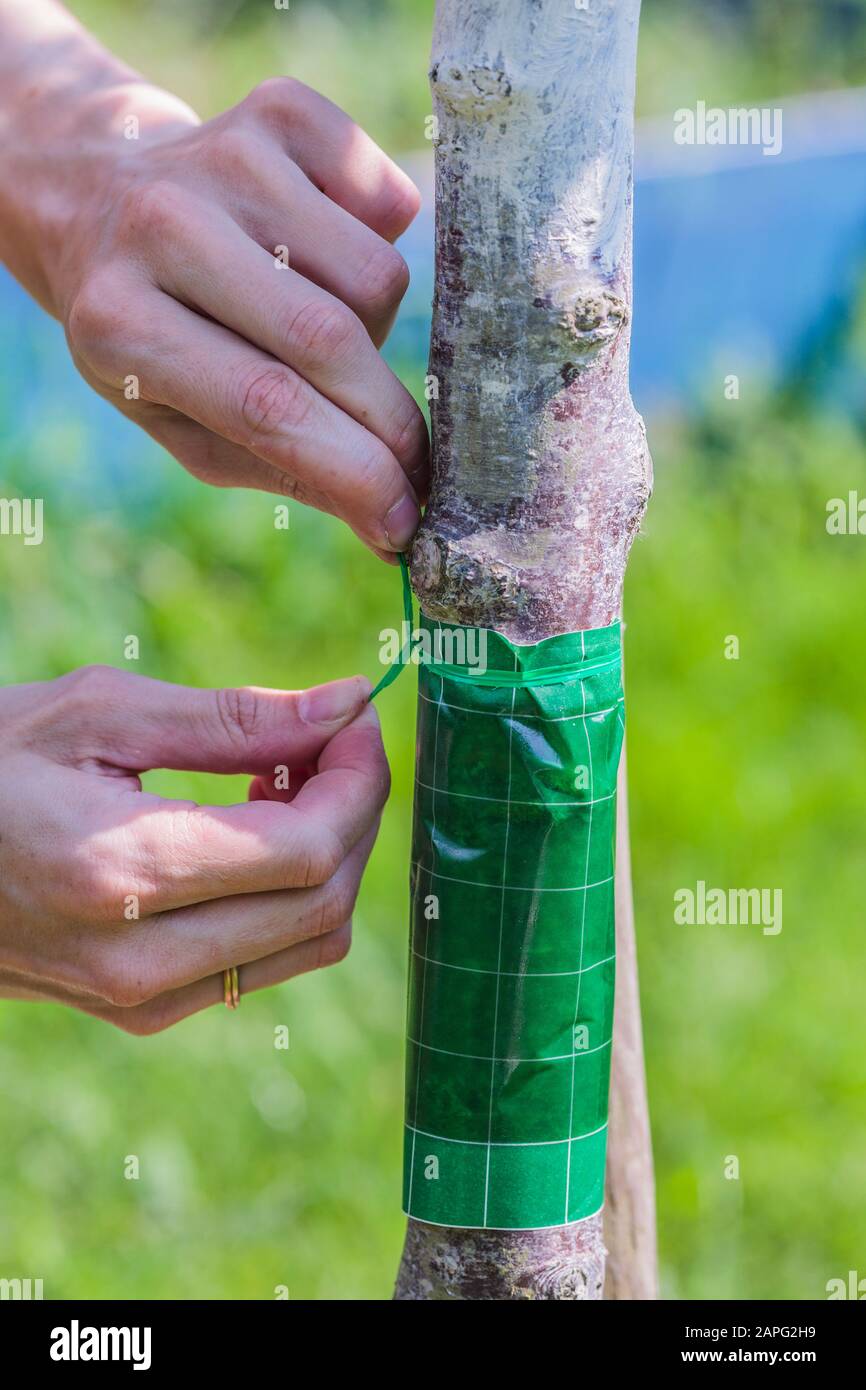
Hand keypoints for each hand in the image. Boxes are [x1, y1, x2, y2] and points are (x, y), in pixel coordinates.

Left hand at [0, 4, 427, 557]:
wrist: (101, 196)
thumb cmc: (155, 338)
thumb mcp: (183, 421)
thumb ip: (280, 471)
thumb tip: (391, 521)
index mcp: (119, 322)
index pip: (264, 406)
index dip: (352, 470)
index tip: (405, 520)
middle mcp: (163, 225)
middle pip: (328, 339)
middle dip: (389, 421)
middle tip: (413, 463)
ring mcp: (225, 154)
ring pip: (375, 276)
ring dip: (373, 327)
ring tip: (317, 321)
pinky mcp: (282, 110)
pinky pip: (391, 202)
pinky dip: (379, 242)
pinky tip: (320, 247)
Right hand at [0, 665, 387, 1032]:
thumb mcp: (97, 714)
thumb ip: (233, 718)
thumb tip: (347, 704)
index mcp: (122, 874)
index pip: (307, 850)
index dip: (359, 780)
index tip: (359, 717)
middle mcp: (140, 961)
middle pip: (323, 899)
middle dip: (357, 810)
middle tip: (333, 735)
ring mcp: (142, 1000)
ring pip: (311, 941)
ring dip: (331, 853)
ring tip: (283, 775)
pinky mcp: (143, 1010)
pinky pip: (266, 961)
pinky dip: (291, 893)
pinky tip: (250, 827)